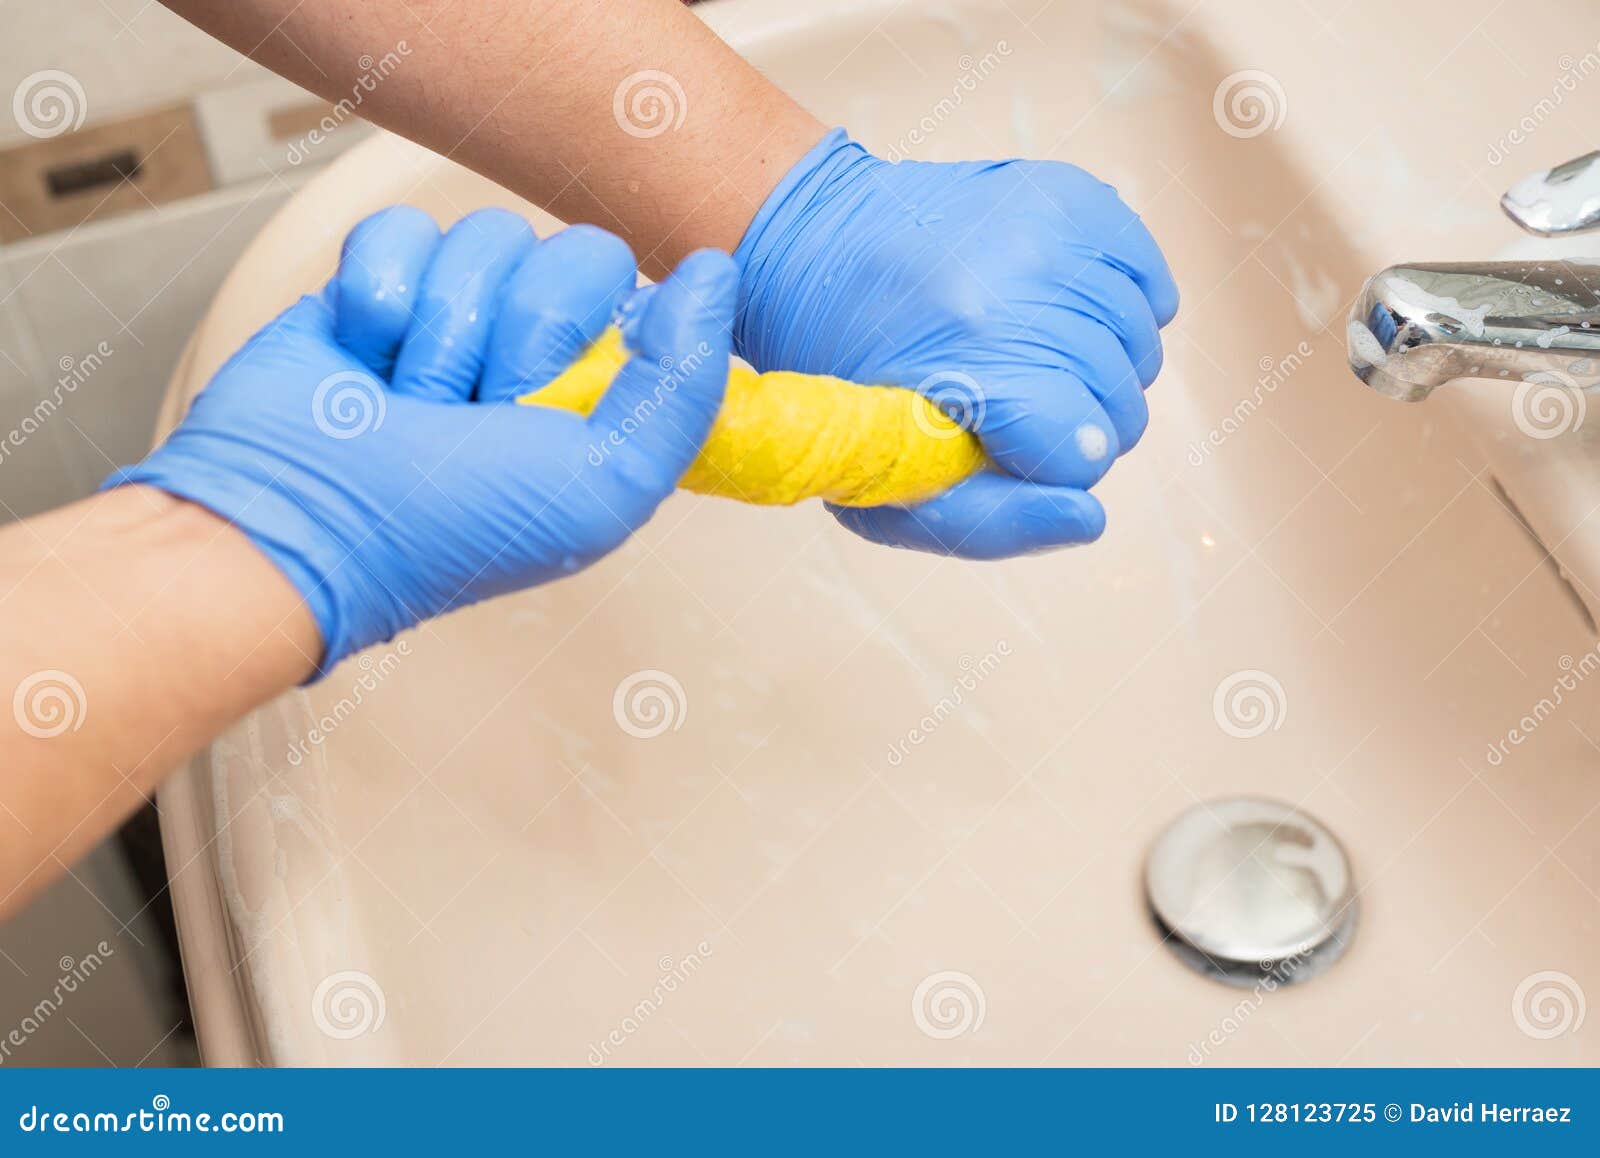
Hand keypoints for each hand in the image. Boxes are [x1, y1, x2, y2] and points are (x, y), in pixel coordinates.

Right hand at [109, 207, 736, 672]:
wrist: (299, 521)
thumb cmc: (449, 527)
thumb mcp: (606, 482)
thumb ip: (684, 385)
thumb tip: (716, 275)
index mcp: (604, 396)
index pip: (643, 294)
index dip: (600, 336)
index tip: (555, 401)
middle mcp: (540, 351)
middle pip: (573, 255)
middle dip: (520, 336)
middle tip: (476, 410)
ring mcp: (457, 313)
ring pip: (488, 237)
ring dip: (443, 330)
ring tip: (413, 401)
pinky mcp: (377, 285)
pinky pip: (401, 229)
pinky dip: (378, 295)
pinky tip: (363, 357)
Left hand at [734, 129, 1178, 558]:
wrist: (812, 251)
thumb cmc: (849, 380)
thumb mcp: (887, 486)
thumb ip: (989, 524)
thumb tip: (1092, 518)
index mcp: (968, 356)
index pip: (1081, 450)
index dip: (1047, 464)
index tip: (1006, 445)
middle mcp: (1015, 281)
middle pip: (1119, 401)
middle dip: (1076, 424)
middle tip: (1015, 408)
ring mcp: (1045, 227)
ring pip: (1142, 345)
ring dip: (1102, 373)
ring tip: (1037, 364)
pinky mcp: (1066, 192)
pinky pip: (1150, 280)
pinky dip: (1129, 312)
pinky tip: (1071, 320)